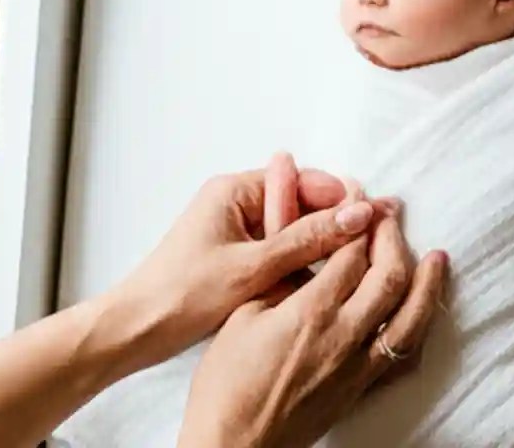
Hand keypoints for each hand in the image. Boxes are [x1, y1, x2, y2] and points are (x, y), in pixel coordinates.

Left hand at [106, 153, 394, 372]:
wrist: (136, 331)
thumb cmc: (182, 294)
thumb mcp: (253, 267)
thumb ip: (307, 239)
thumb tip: (358, 214)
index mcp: (234, 190)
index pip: (303, 181)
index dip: (341, 199)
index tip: (375, 218)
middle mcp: (237, 203)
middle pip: (301, 202)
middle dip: (336, 221)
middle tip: (377, 241)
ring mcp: (237, 231)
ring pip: (293, 229)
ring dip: (321, 242)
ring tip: (359, 262)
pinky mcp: (237, 257)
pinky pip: (281, 250)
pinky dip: (303, 260)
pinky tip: (326, 278)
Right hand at [176, 216, 448, 447]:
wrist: (235, 443)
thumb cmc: (226, 382)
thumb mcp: (243, 315)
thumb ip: (280, 276)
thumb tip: (303, 244)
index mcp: (311, 311)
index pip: (351, 254)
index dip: (359, 223)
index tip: (362, 203)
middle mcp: (344, 336)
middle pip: (389, 277)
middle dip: (394, 240)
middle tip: (392, 217)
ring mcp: (358, 365)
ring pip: (411, 318)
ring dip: (428, 284)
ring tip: (438, 258)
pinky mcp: (360, 389)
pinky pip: (404, 357)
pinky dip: (421, 330)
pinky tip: (425, 314)